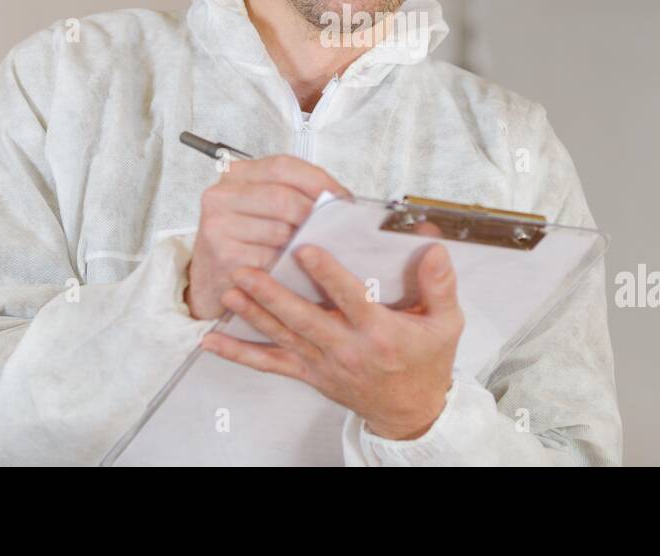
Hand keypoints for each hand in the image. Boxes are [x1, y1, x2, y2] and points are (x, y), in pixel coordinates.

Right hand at [185, 155, 350, 320]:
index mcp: (235, 175)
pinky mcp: (223, 257)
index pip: (283, 165)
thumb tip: (339, 200)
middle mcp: (221, 196)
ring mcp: (218, 226)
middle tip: (337, 228)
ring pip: (281, 230)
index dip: (317, 180)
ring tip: (317, 249)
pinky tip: (296, 268)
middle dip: (316, 215)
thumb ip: (293, 194)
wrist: (213, 281)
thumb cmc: (245, 242)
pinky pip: (271, 258)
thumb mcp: (263, 209)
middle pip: (283, 197)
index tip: (341, 197)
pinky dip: (290, 264)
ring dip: (306, 243)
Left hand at [199, 242, 464, 440]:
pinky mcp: (308, 373)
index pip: (350, 299)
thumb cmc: (426, 362)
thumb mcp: (446, 323)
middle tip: (249, 270)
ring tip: (230, 289)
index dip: (327, 275)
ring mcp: (323, 362)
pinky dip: (239, 353)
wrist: (411, 411)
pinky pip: (269, 363)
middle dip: (273, 294)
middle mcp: (346, 348)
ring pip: (282, 336)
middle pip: (304, 319)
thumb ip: (440, 285)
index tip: (307, 250)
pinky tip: (213, 340)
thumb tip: (434, 248)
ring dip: (253, 313)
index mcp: (379, 332)